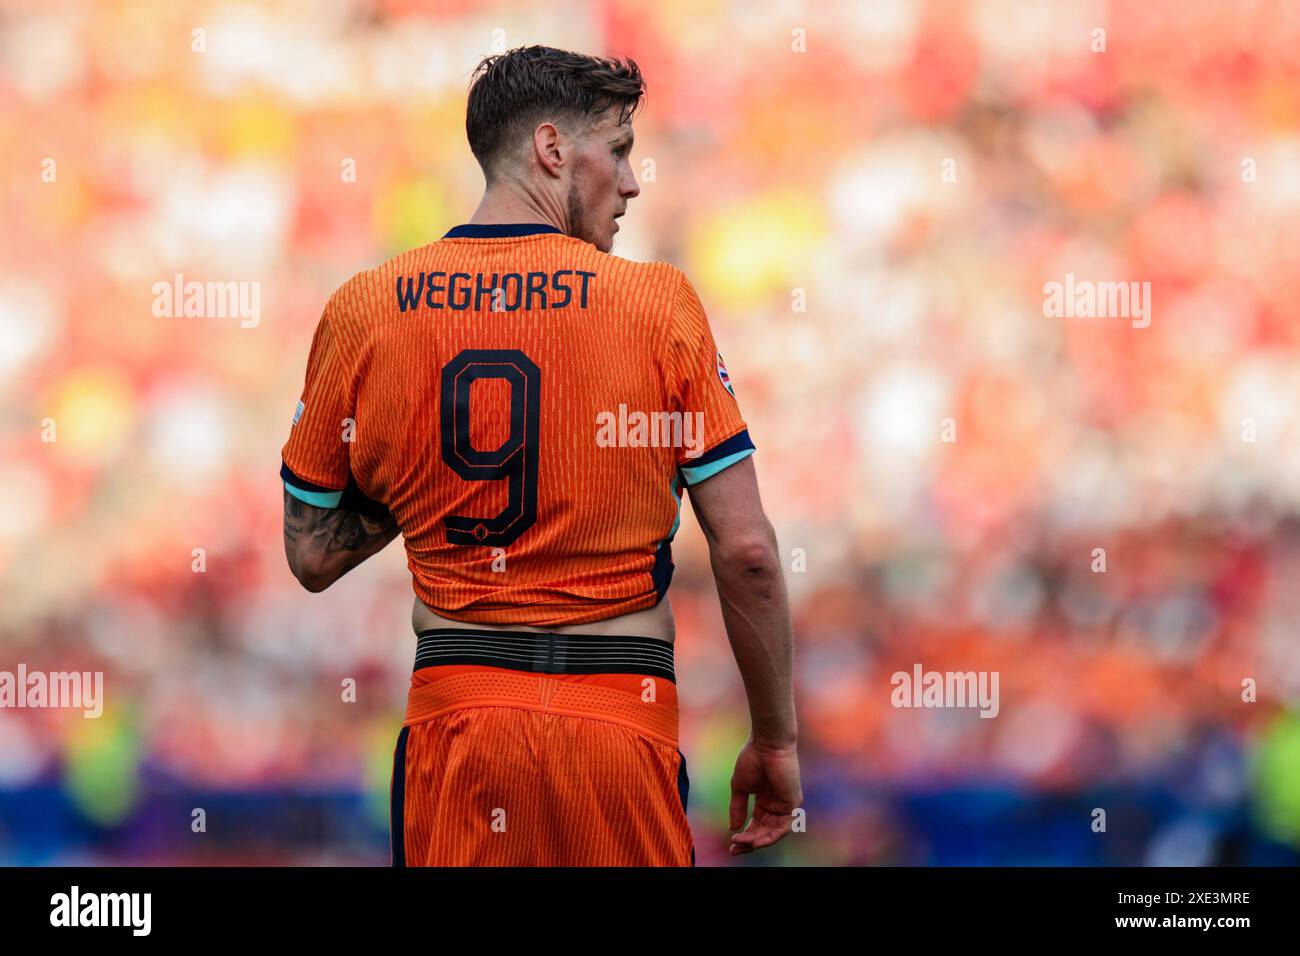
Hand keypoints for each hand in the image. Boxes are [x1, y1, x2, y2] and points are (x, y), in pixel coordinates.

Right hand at [728, 737, 801, 855]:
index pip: (757, 825)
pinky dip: (769, 836)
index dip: (745, 836)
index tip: (731, 844)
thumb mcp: (740, 787)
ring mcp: (786, 805)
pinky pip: (783, 827)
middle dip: (749, 842)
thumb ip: (737, 808)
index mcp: (766, 800)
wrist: (766, 744)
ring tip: (741, 844)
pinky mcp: (793, 804)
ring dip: (757, 841)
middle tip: (734, 849)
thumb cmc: (753, 759)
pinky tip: (755, 841)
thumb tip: (733, 829)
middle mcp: (777, 805)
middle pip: (764, 831)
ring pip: (773, 832)